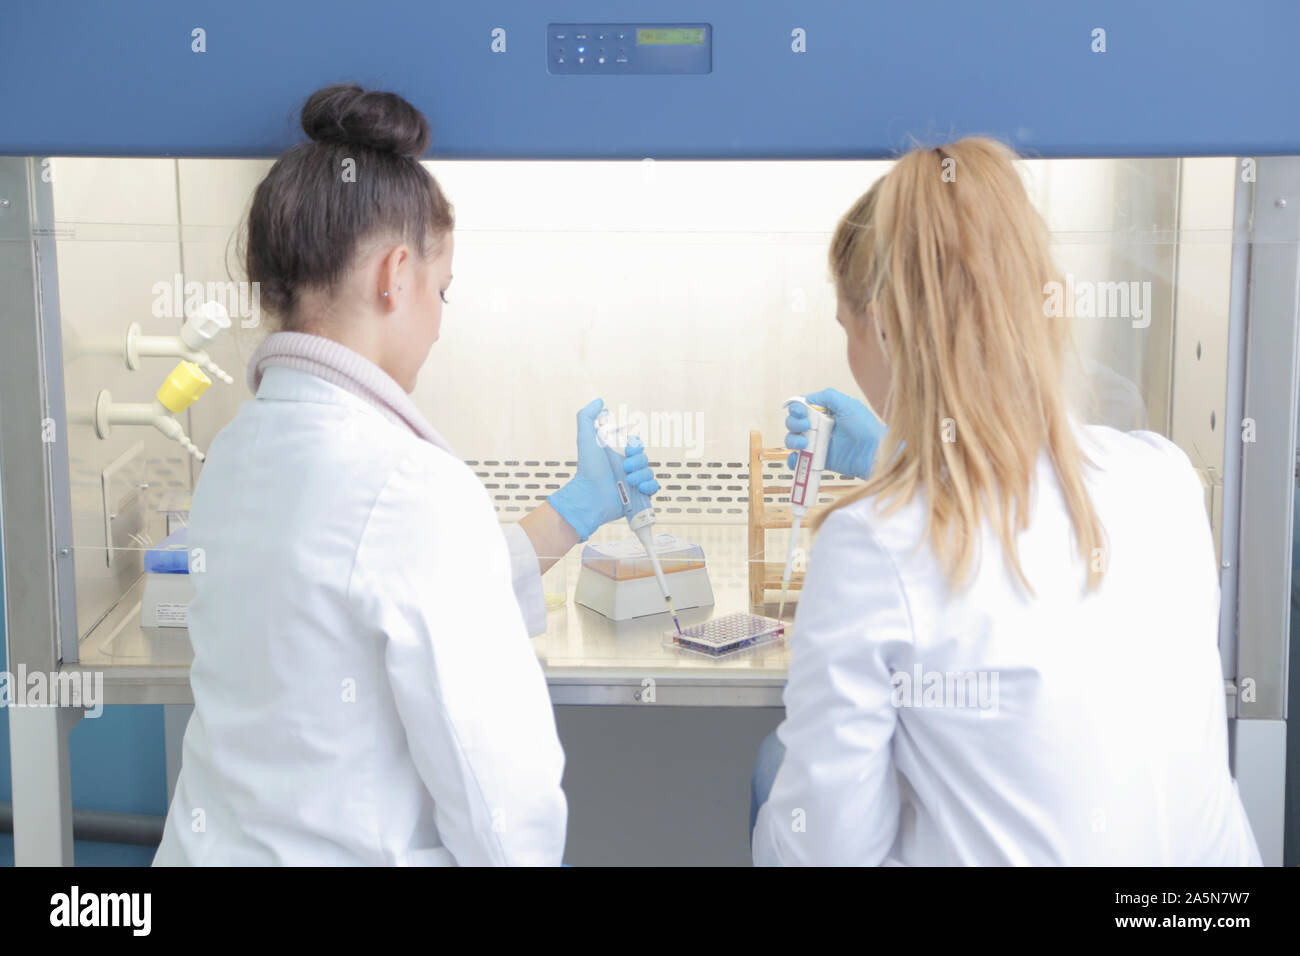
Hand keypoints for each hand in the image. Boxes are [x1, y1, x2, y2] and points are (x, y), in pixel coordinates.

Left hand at [547, 398, 659, 540]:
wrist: (590, 496)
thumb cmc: (587, 469)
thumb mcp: (585, 438)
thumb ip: (587, 416)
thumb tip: (599, 401)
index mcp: (616, 456)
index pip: (637, 446)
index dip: (636, 446)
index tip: (627, 449)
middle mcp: (625, 469)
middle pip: (645, 459)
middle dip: (638, 461)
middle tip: (624, 467)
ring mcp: (632, 483)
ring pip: (649, 473)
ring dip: (641, 475)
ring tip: (628, 480)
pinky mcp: (638, 497)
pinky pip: (653, 488)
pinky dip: (649, 486)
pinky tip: (639, 488)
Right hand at [785, 388, 884, 479]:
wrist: (875, 454)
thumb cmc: (867, 429)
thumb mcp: (849, 405)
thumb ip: (828, 396)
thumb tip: (808, 398)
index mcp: (826, 413)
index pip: (802, 409)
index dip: (797, 409)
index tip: (801, 413)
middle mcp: (821, 427)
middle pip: (794, 423)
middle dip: (794, 423)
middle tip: (806, 426)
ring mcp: (819, 444)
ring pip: (794, 440)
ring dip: (793, 440)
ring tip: (804, 443)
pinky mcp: (820, 460)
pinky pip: (801, 460)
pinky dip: (794, 460)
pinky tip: (798, 458)